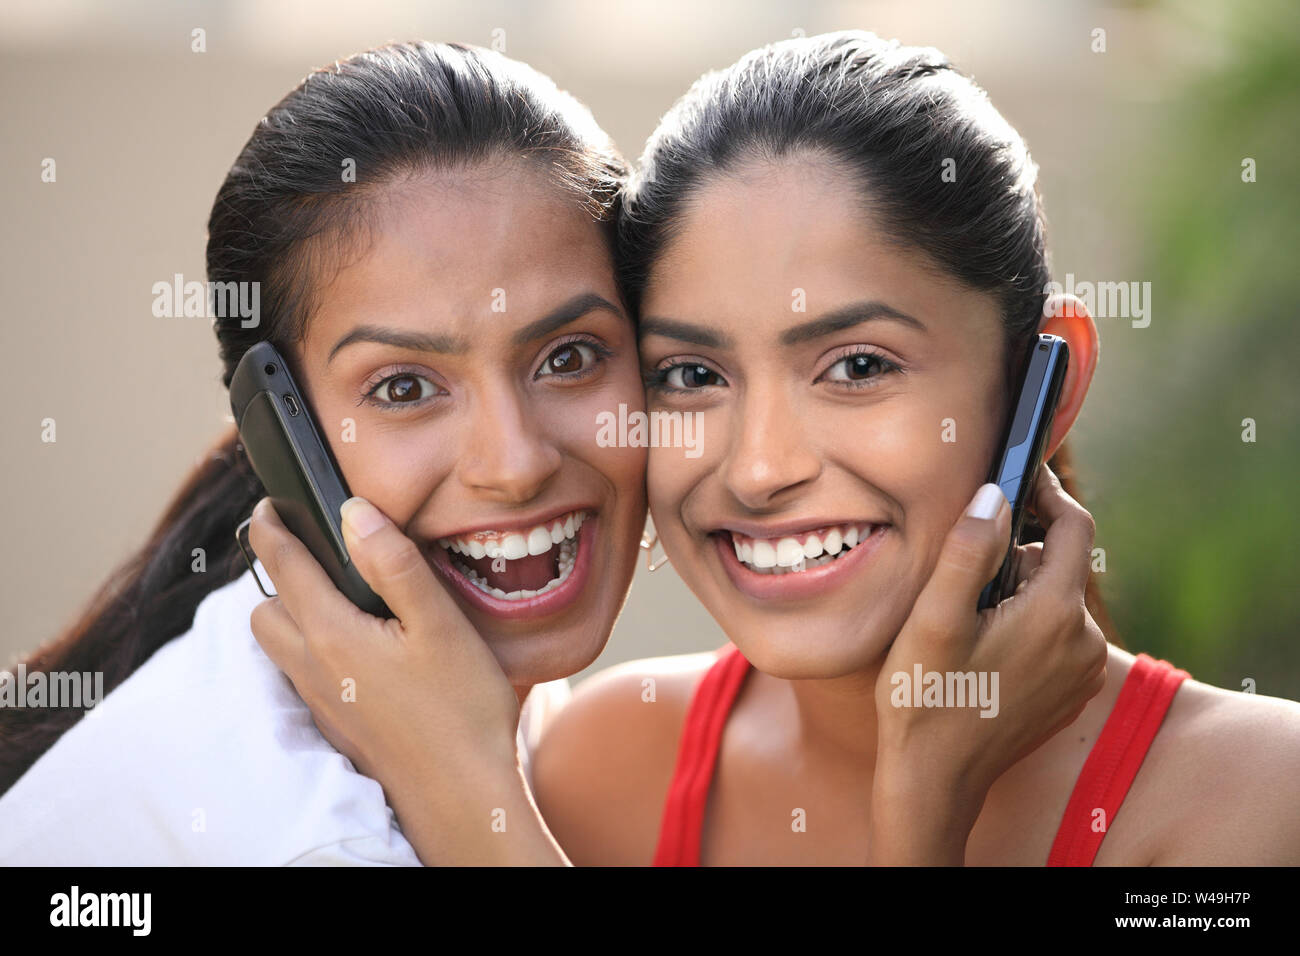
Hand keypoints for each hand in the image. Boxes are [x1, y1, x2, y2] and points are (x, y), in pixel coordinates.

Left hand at [247, 496, 563, 864]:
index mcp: (333, 635)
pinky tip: (358, 648)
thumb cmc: (462, 708)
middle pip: (265, 610)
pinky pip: (302, 676)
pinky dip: (312, 649)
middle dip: (277, 575)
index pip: (284, 567)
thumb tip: (352, 513)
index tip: (267, 504)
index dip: (270, 528)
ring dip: (291, 614)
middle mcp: (314, 669)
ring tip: (334, 594)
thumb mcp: (439, 624)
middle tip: (309, 550)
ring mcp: (323, 703)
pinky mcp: (338, 726)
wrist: (463, 794)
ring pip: (280, 647)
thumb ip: (394, 564)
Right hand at [869, 464, 1107, 863]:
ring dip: (1017, 591)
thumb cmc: (925, 698)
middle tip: (960, 582)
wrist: (935, 778)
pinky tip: (982, 648)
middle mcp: (1081, 639)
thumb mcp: (933, 618)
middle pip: (1058, 562)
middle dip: (1014, 555)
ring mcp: (1080, 668)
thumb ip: (967, 549)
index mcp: (1053, 613)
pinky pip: (1054, 631)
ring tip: (965, 621)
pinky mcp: (1069, 688)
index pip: (1073, 525)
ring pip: (1055, 597)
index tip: (1016, 474)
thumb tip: (995, 494)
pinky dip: (1024, 623)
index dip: (1046, 492)